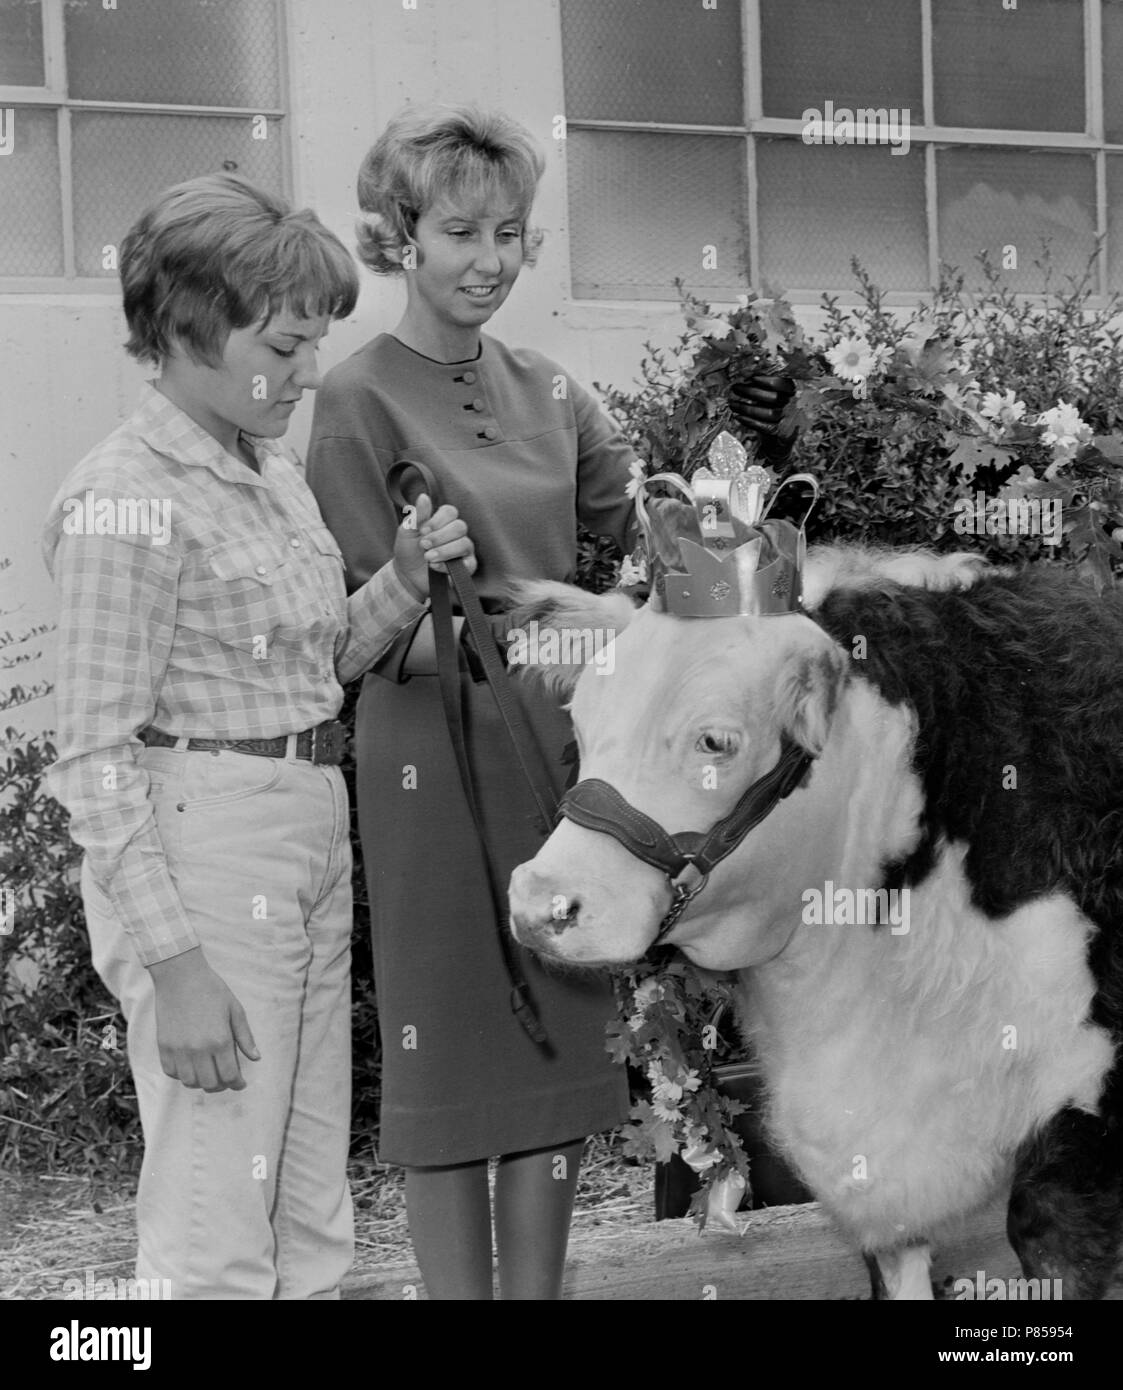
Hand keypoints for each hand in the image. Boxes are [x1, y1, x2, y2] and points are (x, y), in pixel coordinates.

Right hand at [148, 946, 259, 1091]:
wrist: (180, 976)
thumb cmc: (212, 990)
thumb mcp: (235, 1010)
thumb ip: (245, 1037)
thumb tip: (256, 1058)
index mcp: (220, 1040)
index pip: (229, 1076)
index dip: (237, 1083)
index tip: (240, 1083)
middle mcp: (198, 1049)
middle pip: (210, 1083)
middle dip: (221, 1085)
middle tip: (226, 1079)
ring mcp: (178, 1049)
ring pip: (189, 1082)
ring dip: (200, 1082)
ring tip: (208, 1073)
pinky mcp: (164, 1046)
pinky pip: (171, 1072)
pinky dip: (181, 1074)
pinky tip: (190, 1065)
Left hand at [392, 492, 475, 599]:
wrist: (407, 575)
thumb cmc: (408, 551)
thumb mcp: (408, 531)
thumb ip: (418, 515)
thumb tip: (423, 496)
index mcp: (444, 521)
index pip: (450, 512)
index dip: (437, 520)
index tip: (422, 530)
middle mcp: (457, 534)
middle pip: (459, 527)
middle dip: (439, 537)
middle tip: (423, 544)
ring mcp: (464, 550)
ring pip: (464, 544)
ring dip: (443, 551)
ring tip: (427, 557)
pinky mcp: (468, 567)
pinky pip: (466, 564)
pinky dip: (447, 565)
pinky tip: (434, 566)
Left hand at [727, 374, 796, 458]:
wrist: (780, 440)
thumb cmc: (773, 412)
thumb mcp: (771, 397)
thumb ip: (763, 387)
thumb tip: (747, 378)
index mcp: (792, 392)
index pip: (783, 383)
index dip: (766, 379)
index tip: (750, 378)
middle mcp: (793, 405)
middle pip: (774, 397)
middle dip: (751, 391)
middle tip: (735, 388)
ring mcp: (788, 420)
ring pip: (768, 413)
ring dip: (747, 407)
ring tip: (732, 403)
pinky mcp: (780, 433)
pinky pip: (764, 427)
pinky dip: (749, 421)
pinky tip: (738, 416)